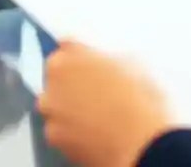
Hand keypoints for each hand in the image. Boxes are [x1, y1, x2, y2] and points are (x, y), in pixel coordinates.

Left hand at [37, 40, 172, 166]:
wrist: (139, 143)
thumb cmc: (139, 99)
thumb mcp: (131, 63)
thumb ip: (108, 59)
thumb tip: (105, 63)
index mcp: (68, 59)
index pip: (67, 48)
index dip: (83, 56)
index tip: (92, 64)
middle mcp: (52, 84)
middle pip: (58, 78)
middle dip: (74, 83)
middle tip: (101, 92)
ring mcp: (51, 113)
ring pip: (56, 106)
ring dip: (70, 108)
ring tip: (100, 116)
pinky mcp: (54, 139)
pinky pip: (61, 130)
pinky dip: (73, 131)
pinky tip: (95, 132)